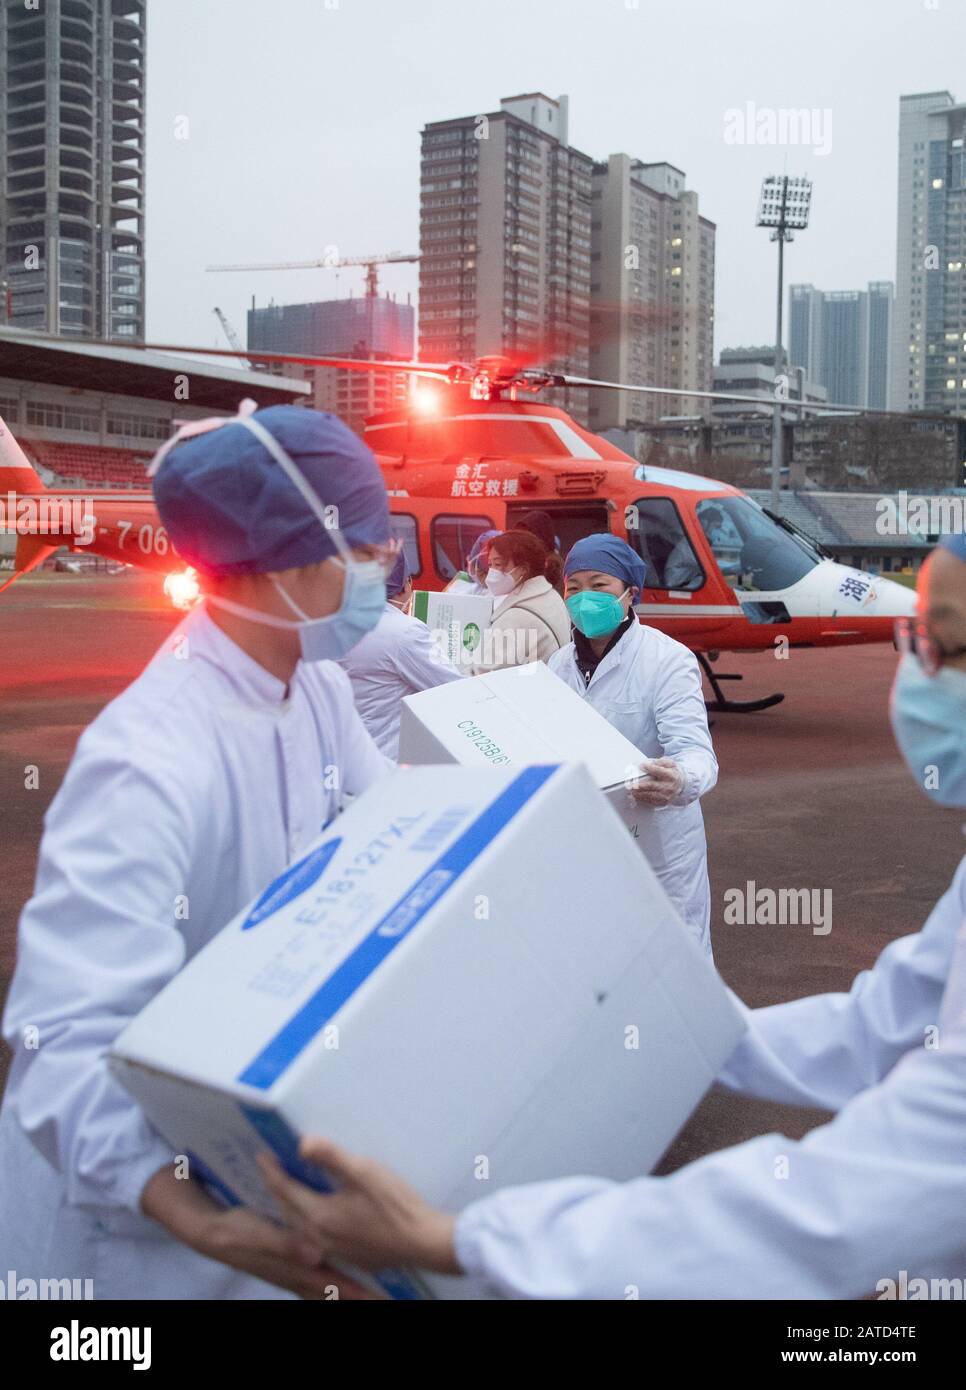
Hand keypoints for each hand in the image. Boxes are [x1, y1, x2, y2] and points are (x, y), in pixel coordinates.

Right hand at [140, 1164, 378, 1298]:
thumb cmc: (238, 1231)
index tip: (379, 1298)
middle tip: (384, 1301)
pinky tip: (335, 1286)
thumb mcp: (260, 1234)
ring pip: (322, 1289)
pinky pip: (311, 1283)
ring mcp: (288, 1275)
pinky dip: (326, 1287)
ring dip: (343, 1293)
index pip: (331, 1284)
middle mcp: (294, 1276)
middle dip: (356, 1296)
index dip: (354, 1292)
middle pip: (331, 1292)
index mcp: (294, 1268)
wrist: (211, 1233)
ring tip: (369, 1296)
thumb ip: (287, 1245)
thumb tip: (316, 1257)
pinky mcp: (284, 1268)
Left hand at [257, 1137, 460, 1275]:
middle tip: (270, 1169)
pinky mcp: (346, 1256)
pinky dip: (303, 1222)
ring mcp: (332, 1250)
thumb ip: (332, 1157)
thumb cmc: (394, 1204)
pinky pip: (312, 1238)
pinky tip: (313, 1215)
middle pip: (287, 1210)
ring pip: (298, 1227)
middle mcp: (319, 1237)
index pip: (285, 1190)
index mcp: (320, 1215)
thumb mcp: (364, 1171)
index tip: (261, 1154)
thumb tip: (302, 1143)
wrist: (421, 1242)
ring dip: (288, 1207)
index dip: (271, 1171)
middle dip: (275, 1189)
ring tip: (286, 1189)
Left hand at [629, 756, 685, 806]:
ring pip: (650, 795)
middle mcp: (669, 786)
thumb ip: (660, 762)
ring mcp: (667, 796)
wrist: (682, 784)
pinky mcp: (664, 802)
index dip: (649, 768)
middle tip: (631, 784)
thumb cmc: (673, 773)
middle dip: (640, 785)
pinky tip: (636, 797)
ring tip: (631, 791)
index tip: (641, 766)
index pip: (658, 771)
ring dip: (639, 794)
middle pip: (652, 785)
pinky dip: (643, 800)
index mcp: (671, 775)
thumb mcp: (670, 763)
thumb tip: (649, 763)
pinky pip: (652, 802)